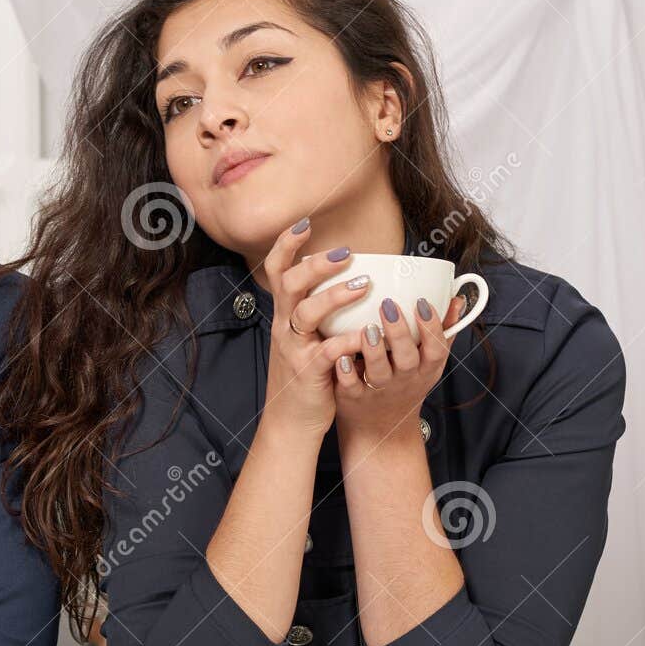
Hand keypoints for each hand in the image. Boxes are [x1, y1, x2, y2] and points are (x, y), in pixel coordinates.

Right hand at [260, 219, 374, 434]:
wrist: (291, 422)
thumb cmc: (307, 376)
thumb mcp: (306, 339)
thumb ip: (321, 312)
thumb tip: (352, 279)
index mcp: (285, 315)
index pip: (276, 271)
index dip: (286, 245)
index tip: (304, 223)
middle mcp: (284, 327)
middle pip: (288, 284)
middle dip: (315, 264)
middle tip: (345, 253)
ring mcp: (294, 348)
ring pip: (305, 313)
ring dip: (333, 296)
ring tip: (363, 285)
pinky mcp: (308, 371)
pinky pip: (328, 351)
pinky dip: (349, 341)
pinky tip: (367, 334)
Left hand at [333, 294, 463, 441]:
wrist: (381, 428)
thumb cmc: (405, 385)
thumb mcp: (430, 363)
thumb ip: (443, 332)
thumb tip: (456, 300)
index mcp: (425, 369)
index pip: (436, 349)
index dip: (432, 327)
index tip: (422, 303)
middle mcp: (404, 380)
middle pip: (407, 359)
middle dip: (400, 333)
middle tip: (388, 306)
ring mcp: (379, 390)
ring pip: (378, 372)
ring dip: (374, 350)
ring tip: (367, 328)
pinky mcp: (355, 398)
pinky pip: (351, 385)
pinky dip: (347, 372)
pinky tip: (342, 356)